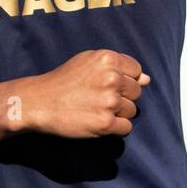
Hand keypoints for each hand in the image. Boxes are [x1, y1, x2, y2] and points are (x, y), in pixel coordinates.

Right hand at [17, 49, 149, 137]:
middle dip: (122, 97)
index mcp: (108, 59)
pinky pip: (126, 127)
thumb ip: (118, 67)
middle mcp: (111, 78)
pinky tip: (98, 122)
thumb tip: (147, 79)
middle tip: (98, 99)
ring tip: (96, 109)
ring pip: (132, 110)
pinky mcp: (105, 123)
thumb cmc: (63, 81)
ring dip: (118, 113)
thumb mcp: (87, 62)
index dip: (124, 80)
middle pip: (136, 91)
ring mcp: (110, 101)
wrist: (39, 102)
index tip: (107, 85)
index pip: (137, 71)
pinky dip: (115, 128)